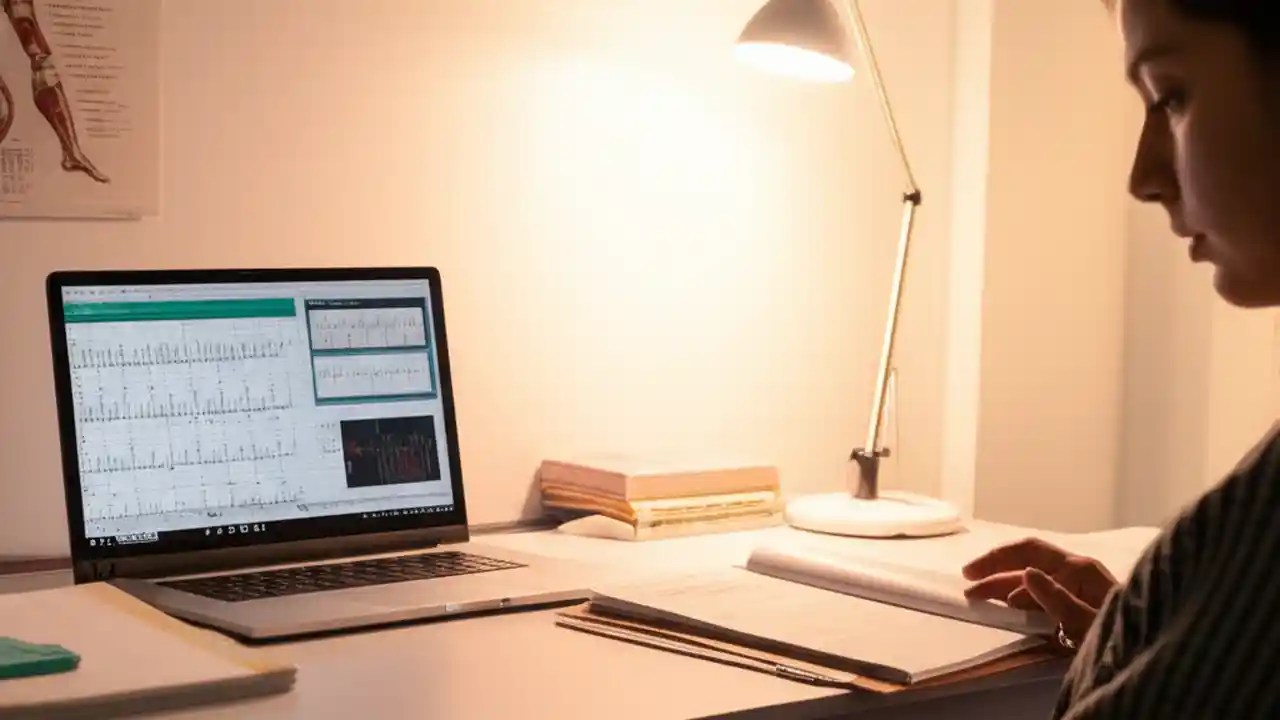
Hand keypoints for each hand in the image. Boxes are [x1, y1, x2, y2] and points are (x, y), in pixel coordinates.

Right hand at [961, 538, 1118, 647]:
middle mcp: (1078, 571)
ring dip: (1007, 586)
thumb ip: (1056, 599)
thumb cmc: (1123, 635)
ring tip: (983, 598)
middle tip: (969, 585)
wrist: (1155, 649)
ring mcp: (1081, 586)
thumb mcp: (1088, 621)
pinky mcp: (1082, 602)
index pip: (1028, 553)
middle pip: (1028, 562)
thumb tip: (1026, 573)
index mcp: (1078, 569)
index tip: (971, 574)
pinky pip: (1046, 593)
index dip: (997, 560)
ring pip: (1035, 579)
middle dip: (997, 572)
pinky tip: (1014, 608)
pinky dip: (1024, 598)